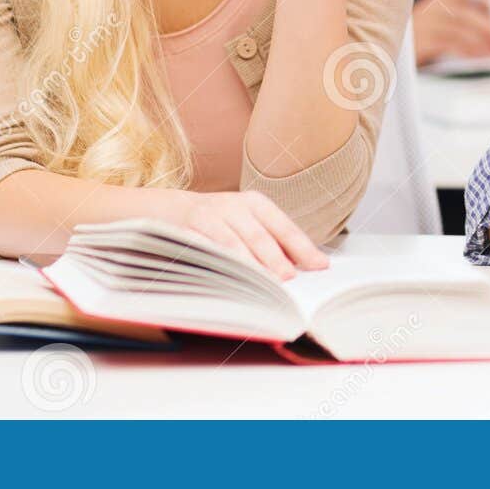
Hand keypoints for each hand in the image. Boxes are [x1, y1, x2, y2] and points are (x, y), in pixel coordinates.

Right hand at [171, 190, 328, 279]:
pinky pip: (205, 248)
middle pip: (259, 236)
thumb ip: (271, 242)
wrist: (169, 208)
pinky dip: (218, 263)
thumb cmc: (219, 222)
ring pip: (233, 243)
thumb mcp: (246, 223)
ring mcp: (210, 215)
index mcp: (255, 204)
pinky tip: (229, 279)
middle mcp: (234, 205)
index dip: (303, 247)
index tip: (320, 265)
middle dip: (275, 259)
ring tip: (263, 284)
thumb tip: (303, 267)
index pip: (284, 227)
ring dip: (248, 265)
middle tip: (289, 279)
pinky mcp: (188, 228)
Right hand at [412, 0, 489, 65]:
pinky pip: (452, 44)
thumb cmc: (413, 41)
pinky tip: (481, 60)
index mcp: (436, 0)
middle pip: (467, 14)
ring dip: (483, 43)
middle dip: (488, 28)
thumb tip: (489, 28)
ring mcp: (425, 24)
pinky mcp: (421, 41)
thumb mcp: (432, 24)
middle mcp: (430, 8)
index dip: (486, 2)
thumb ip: (454, 20)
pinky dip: (470, 52)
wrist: (377, 48)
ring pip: (462, 29)